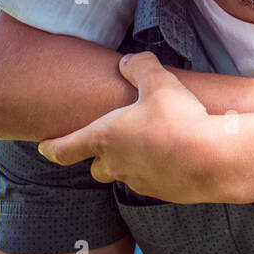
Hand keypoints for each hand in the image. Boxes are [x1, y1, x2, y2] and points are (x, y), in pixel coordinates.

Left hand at [38, 52, 227, 203]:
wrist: (209, 159)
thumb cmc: (176, 120)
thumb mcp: (158, 82)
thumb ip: (140, 67)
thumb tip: (128, 60)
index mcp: (104, 138)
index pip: (65, 148)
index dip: (52, 146)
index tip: (44, 147)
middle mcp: (116, 164)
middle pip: (96, 168)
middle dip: (99, 158)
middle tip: (110, 144)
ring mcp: (140, 182)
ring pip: (126, 176)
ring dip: (132, 163)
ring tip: (152, 147)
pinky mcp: (164, 193)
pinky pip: (155, 182)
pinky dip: (160, 171)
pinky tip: (177, 158)